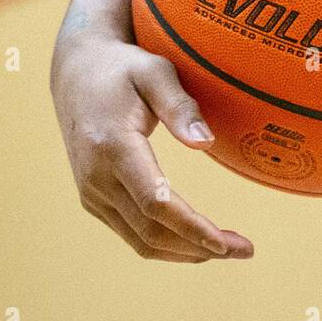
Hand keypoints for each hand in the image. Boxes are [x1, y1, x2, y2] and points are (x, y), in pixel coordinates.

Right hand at [51, 29, 253, 262]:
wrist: (76, 73)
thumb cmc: (123, 68)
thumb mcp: (155, 71)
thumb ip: (180, 105)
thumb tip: (206, 143)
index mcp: (112, 146)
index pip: (156, 204)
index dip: (194, 229)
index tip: (229, 244)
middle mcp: (96, 176)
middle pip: (151, 231)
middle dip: (200, 247)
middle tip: (244, 249)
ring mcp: (91, 191)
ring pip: (141, 241)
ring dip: (185, 252)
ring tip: (226, 248)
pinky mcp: (92, 198)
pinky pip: (131, 234)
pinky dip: (166, 244)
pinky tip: (195, 240)